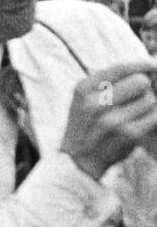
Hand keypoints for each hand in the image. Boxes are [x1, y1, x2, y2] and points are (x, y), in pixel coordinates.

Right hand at [61, 62, 156, 180]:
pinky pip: (155, 116)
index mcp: (83, 90)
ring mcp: (111, 120)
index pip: (120, 68)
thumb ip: (108, 82)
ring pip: (150, 99)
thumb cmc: (86, 126)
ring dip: (147, 106)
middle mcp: (94, 104)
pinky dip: (152, 119)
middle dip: (143, 88)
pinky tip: (139, 125)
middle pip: (140, 81)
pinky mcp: (128, 134)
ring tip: (132, 116)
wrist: (77, 161)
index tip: (152, 67)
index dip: (141, 65)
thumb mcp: (84, 99)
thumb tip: (147, 67)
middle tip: (136, 98)